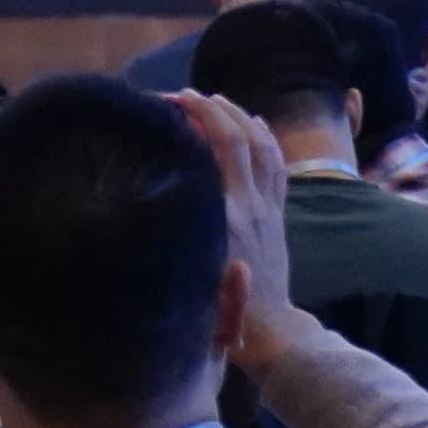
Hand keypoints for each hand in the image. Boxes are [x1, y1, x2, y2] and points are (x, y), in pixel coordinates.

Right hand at [181, 91, 300, 371]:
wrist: (271, 331)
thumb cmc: (220, 310)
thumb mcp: (190, 269)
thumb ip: (175, 233)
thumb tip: (148, 194)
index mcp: (227, 213)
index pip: (220, 147)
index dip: (200, 116)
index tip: (173, 101)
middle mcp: (251, 203)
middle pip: (241, 138)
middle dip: (215, 109)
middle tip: (187, 96)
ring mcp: (269, 208)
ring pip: (263, 147)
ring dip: (241, 117)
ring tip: (217, 101)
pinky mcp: (279, 216)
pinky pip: (278, 167)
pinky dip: (266, 139)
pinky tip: (255, 124)